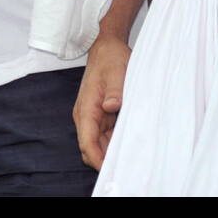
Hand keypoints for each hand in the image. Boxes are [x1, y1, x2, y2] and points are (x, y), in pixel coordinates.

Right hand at [73, 33, 130, 170]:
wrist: (106, 47)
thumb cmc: (110, 57)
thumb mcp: (117, 70)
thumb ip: (115, 89)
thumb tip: (111, 106)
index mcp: (86, 107)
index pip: (87, 142)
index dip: (97, 159)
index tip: (111, 170)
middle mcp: (85, 115)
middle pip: (91, 148)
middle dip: (104, 160)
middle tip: (126, 165)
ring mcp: (92, 116)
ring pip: (98, 144)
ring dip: (111, 151)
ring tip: (131, 155)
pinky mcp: (99, 115)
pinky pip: (105, 136)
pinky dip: (114, 142)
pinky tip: (129, 141)